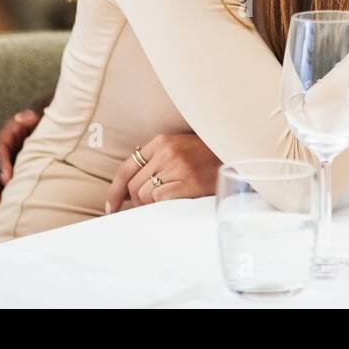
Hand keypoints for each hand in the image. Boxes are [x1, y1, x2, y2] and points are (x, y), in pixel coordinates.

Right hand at [0, 93, 50, 221]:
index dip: (1, 163)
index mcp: (13, 131)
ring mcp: (13, 160)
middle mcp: (10, 147)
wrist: (74, 110)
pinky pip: (6, 188)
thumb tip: (24, 117)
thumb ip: (37, 110)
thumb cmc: (62, 106)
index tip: (7, 179)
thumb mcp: (50, 104)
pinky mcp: (20, 171)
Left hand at [105, 133, 221, 212]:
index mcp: (162, 141)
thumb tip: (130, 191)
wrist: (237, 156)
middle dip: (138, 201)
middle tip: (153, 205)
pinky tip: (178, 201)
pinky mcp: (188, 181)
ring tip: (171, 200)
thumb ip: (156, 162)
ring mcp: (177, 166)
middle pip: (134, 185)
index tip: (111, 207)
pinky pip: (160, 201)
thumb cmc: (208, 158)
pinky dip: (163, 206)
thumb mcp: (180, 150)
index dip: (115, 191)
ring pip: (145, 195)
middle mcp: (167, 151)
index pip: (127, 167)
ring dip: (152, 205)